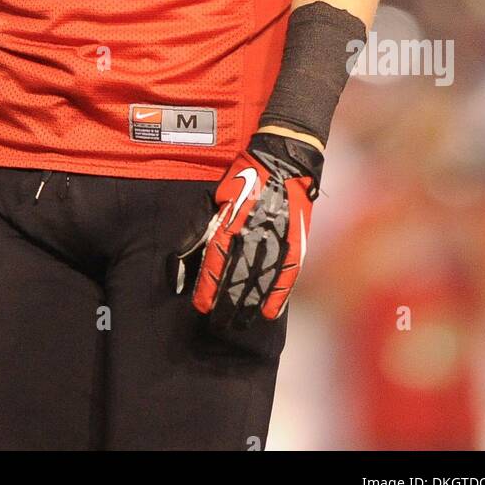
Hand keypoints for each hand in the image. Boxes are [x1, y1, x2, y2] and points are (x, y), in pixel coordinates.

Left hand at [168, 133, 322, 336]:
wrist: (284, 161)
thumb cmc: (246, 176)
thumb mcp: (218, 197)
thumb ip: (206, 226)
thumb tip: (187, 253)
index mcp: (233, 223)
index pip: (217, 262)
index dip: (209, 287)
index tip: (201, 306)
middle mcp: (254, 235)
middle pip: (237, 278)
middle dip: (226, 304)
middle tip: (219, 323)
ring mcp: (277, 240)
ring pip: (260, 281)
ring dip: (248, 305)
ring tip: (239, 324)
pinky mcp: (296, 242)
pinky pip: (287, 274)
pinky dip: (278, 295)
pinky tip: (269, 313)